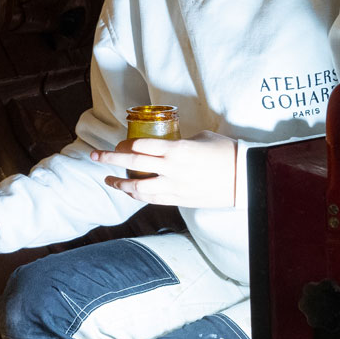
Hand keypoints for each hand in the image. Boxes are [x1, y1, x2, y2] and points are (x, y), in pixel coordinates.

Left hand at [87, 130, 240, 207]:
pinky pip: (152, 199)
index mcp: (178, 149)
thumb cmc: (226, 152)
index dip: (125, 144)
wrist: (244, 178)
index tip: (119, 142)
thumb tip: (166, 143)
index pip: (142, 145)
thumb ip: (180, 141)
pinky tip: (128, 192)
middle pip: (133, 164)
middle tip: (94, 156)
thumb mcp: (201, 138)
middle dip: (110, 159)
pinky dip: (137, 196)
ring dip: (119, 184)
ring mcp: (174, 187)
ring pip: (138, 187)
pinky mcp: (179, 200)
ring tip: (107, 179)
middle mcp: (172, 169)